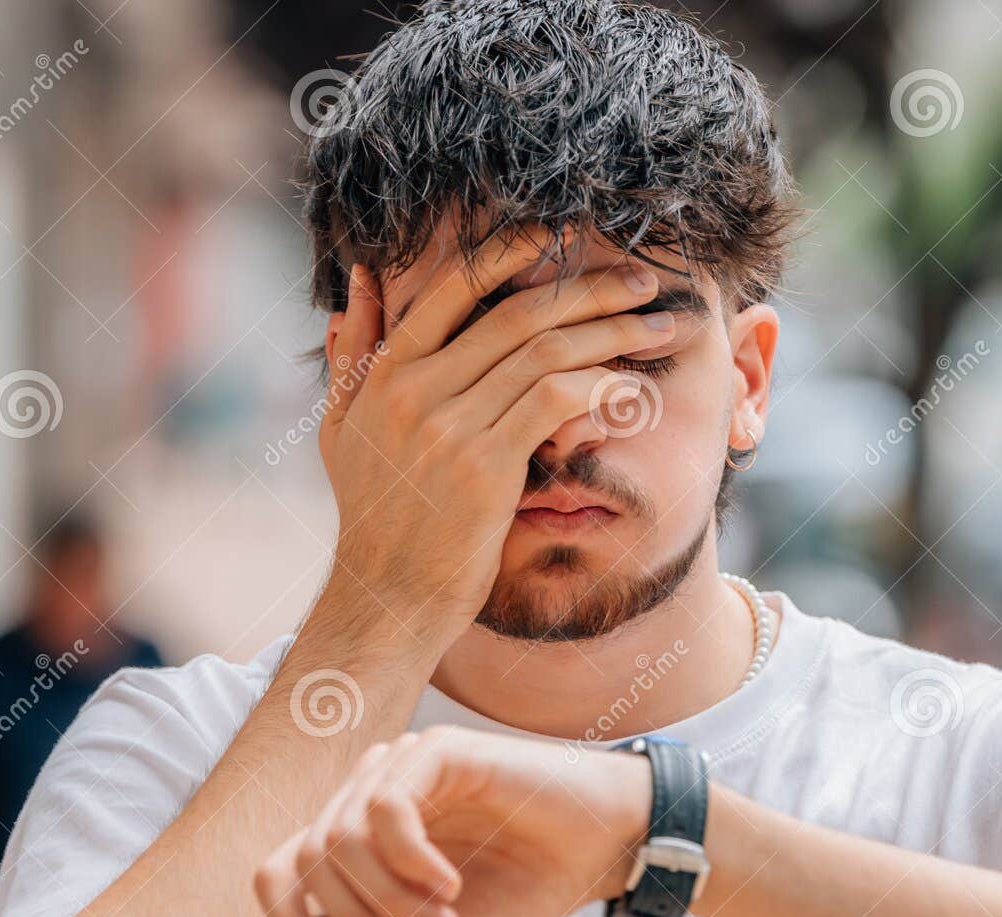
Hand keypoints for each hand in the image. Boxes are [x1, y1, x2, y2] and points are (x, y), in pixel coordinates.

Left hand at [252, 725, 652, 916]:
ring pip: (341, 838)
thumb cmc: (522, 886)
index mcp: (359, 838)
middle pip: (307, 860)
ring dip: (389, 901)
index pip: (281, 868)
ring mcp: (399, 767)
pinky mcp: (436, 750)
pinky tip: (449, 886)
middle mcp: (368, 795)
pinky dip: (411, 863)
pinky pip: (387, 811)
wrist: (599, 852)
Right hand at [315, 229, 672, 646]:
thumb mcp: (341, 428)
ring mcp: (449, 427)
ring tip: (660, 327)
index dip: (512, 250)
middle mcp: (415, 389)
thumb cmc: (372, 516)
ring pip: (547, 352)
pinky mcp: (486, 466)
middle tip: (642, 280)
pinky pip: (555, 400)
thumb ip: (353, 353)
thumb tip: (359, 279)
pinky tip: (628, 385)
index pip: (454, 286)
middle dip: (591, 290)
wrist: (387, 597)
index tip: (563, 234)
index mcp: (385, 372)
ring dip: (614, 333)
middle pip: (517, 313)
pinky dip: (598, 384)